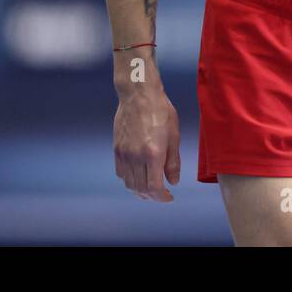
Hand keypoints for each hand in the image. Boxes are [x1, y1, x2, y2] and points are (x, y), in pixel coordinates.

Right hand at [113, 86, 180, 201]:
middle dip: (152, 197)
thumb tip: (173, 182)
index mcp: (153, 153)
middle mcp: (136, 156)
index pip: (154, 188)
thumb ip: (173, 161)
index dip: (162, 197)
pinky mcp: (117, 148)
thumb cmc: (161, 111)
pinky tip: (138, 176)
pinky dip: (129, 180)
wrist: (139, 94)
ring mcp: (124, 153)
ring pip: (129, 183)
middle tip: (162, 194)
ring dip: (140, 191)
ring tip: (150, 189)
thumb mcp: (174, 135)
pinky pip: (121, 172)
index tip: (169, 197)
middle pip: (140, 189)